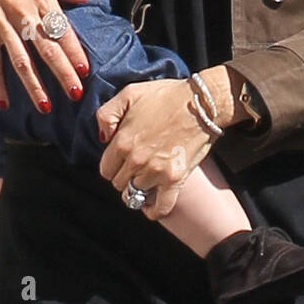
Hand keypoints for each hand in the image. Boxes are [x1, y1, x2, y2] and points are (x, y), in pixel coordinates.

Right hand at [0, 0, 89, 110]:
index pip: (63, 30)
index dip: (75, 52)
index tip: (85, 71)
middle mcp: (24, 12)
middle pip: (47, 48)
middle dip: (63, 73)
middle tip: (75, 93)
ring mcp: (2, 22)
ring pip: (21, 59)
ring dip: (34, 85)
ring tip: (45, 106)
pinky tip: (3, 102)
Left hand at [94, 78, 214, 219]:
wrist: (201, 103)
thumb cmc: (166, 96)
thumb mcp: (128, 93)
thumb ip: (106, 114)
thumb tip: (103, 137)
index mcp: (122, 141)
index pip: (105, 169)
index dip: (112, 164)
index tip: (122, 159)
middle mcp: (136, 160)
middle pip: (119, 184)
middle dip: (125, 176)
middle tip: (136, 165)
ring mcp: (156, 172)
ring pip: (136, 195)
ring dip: (140, 188)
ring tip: (148, 177)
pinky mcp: (175, 179)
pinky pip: (160, 208)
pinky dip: (154, 210)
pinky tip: (152, 204)